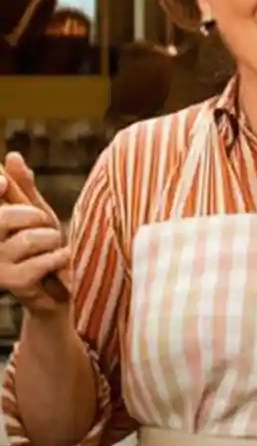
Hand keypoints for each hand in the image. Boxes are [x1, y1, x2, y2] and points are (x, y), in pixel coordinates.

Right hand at [0, 153, 70, 314]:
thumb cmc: (43, 246)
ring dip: (51, 239)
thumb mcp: (34, 212)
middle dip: (35, 216)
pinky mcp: (12, 283)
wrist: (57, 289)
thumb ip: (22, 187)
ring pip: (28, 239)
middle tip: (46, 226)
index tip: (4, 183)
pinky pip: (40, 262)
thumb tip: (12, 155)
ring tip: (55, 247)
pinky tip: (61, 260)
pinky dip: (59, 258)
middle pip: (5, 218)